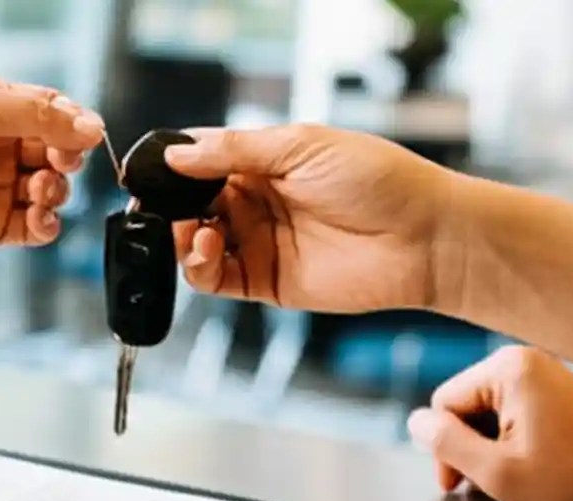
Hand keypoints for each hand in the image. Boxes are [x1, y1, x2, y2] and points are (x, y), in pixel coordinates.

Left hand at [0, 77, 103, 257]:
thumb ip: (34, 115)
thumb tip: (91, 127)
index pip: (49, 112)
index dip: (72, 124)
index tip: (84, 135)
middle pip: (56, 151)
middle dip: (66, 158)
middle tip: (60, 163)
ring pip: (50, 190)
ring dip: (56, 191)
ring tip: (37, 192)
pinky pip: (33, 227)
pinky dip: (46, 225)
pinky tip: (38, 219)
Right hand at [164, 125, 449, 313]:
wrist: (424, 238)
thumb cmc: (379, 180)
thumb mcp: (302, 145)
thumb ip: (235, 150)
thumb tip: (177, 155)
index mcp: (263, 162)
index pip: (202, 160)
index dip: (172, 164)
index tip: (149, 168)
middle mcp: (255, 202)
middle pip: (189, 204)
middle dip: (169, 205)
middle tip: (159, 204)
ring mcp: (258, 243)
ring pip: (194, 244)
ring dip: (181, 237)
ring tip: (195, 229)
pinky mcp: (265, 283)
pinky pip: (214, 279)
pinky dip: (198, 266)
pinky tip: (207, 248)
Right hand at [405, 346, 572, 500]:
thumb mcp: (497, 472)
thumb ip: (446, 445)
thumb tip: (416, 423)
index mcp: (509, 370)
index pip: (443, 404)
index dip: (444, 448)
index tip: (459, 480)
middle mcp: (525, 361)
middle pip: (463, 404)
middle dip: (468, 446)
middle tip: (488, 481)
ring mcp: (541, 373)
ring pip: (485, 410)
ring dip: (490, 444)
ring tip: (517, 471)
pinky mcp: (552, 389)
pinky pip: (509, 410)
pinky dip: (511, 438)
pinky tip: (530, 461)